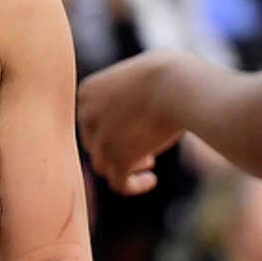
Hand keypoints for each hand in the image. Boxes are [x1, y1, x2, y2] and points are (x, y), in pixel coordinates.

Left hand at [77, 52, 185, 194]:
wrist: (175, 83)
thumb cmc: (166, 74)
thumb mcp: (136, 79)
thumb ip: (124, 98)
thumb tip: (129, 123)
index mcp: (87, 92)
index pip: (89, 121)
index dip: (109, 130)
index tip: (134, 130)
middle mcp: (86, 116)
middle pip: (94, 144)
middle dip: (117, 149)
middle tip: (145, 151)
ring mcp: (101, 139)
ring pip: (103, 166)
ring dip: (125, 167)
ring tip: (149, 164)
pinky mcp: (119, 159)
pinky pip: (119, 183)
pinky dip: (133, 186)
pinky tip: (151, 181)